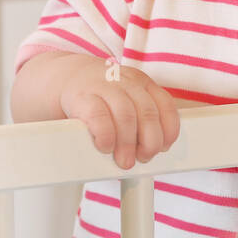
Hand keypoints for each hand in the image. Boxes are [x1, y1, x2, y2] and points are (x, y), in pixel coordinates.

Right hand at [58, 58, 179, 169]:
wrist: (69, 77)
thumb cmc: (104, 97)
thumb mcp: (128, 99)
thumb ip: (143, 118)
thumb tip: (153, 150)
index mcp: (143, 83)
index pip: (166, 105)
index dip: (168, 130)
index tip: (163, 147)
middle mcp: (127, 82)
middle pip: (147, 113)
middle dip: (150, 141)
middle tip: (143, 158)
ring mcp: (104, 87)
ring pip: (125, 115)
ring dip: (128, 143)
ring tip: (125, 160)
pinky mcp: (83, 97)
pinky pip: (99, 117)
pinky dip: (106, 136)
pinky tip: (105, 146)